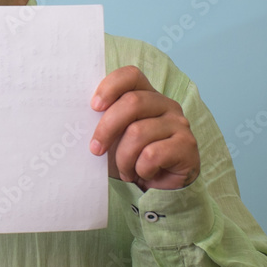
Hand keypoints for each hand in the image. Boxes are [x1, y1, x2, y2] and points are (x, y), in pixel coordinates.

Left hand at [88, 65, 199, 190]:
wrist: (160, 191)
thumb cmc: (134, 159)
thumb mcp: (117, 137)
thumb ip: (107, 120)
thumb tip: (79, 115)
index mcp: (148, 96)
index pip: (131, 75)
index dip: (110, 86)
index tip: (94, 107)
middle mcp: (167, 105)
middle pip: (131, 102)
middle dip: (107, 128)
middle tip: (96, 149)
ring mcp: (180, 124)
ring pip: (138, 132)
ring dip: (123, 157)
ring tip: (125, 170)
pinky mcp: (187, 146)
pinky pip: (152, 154)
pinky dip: (140, 169)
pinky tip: (143, 174)